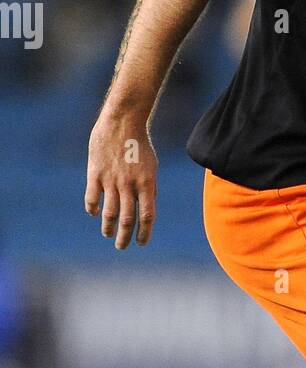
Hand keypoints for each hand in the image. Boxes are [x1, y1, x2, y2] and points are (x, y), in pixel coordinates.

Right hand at [85, 112, 157, 248]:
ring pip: (109, 212)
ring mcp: (112, 180)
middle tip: (121, 246)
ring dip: (108, 227)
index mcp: (147, 183)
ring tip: (107, 233)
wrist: (123, 121)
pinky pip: (92, 197)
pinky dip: (92, 208)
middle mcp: (129, 185)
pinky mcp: (95, 173)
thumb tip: (150, 203)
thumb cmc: (140, 143)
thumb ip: (150, 185)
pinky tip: (93, 213)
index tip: (141, 243)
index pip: (147, 216)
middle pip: (128, 219)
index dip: (144, 233)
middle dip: (125, 237)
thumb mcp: (152, 165)